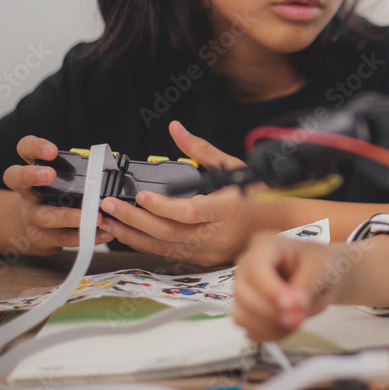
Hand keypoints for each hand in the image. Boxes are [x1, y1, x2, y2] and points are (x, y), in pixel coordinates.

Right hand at [2, 135, 113, 255]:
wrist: (32, 230)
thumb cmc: (53, 197)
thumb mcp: (60, 180)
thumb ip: (78, 171)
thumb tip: (110, 164)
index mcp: (33, 171)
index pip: (24, 150)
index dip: (34, 147)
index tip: (52, 151)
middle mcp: (27, 192)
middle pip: (18, 179)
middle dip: (33, 175)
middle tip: (50, 175)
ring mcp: (32, 216)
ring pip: (44, 216)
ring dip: (70, 217)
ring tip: (94, 217)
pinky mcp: (43, 238)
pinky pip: (64, 239)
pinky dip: (86, 236)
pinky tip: (103, 233)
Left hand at [99, 121, 271, 266]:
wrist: (278, 223)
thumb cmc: (257, 194)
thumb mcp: (231, 166)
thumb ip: (200, 149)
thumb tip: (177, 129)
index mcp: (228, 209)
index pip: (188, 212)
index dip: (161, 206)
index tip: (141, 196)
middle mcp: (218, 235)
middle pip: (168, 232)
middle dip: (134, 219)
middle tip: (110, 206)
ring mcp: (211, 251)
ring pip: (164, 247)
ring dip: (133, 235)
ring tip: (110, 222)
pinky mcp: (205, 260)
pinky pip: (170, 254)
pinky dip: (147, 244)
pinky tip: (131, 234)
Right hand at [232, 233, 339, 340]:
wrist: (323, 277)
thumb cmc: (321, 264)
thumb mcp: (321, 268)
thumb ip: (306, 287)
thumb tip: (291, 311)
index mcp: (265, 244)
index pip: (256, 267)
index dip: (271, 289)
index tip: (292, 306)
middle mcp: (248, 264)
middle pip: (243, 292)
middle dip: (271, 311)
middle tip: (299, 318)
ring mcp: (245, 288)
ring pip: (241, 314)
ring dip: (270, 326)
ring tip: (296, 321)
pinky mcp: (246, 309)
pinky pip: (249, 328)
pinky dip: (269, 334)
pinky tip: (288, 327)